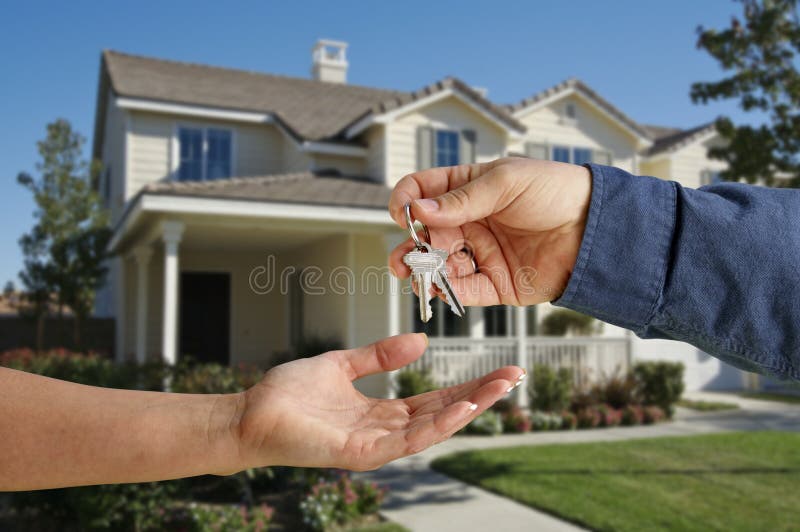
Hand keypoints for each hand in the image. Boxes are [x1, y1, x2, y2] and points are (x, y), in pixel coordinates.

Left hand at [236, 334, 522, 470]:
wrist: (250, 412)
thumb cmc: (290, 393)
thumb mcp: (342, 365)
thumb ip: (380, 355)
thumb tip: (420, 342)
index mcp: (381, 411)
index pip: (434, 398)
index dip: (467, 385)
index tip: (498, 370)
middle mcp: (383, 431)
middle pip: (441, 413)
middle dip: (479, 396)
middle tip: (514, 377)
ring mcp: (373, 445)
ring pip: (431, 429)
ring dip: (467, 409)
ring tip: (498, 389)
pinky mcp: (359, 453)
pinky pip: (404, 441)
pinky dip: (435, 426)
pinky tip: (459, 408)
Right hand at [388, 157, 591, 305]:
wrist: (596, 227)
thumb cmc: (556, 191)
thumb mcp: (507, 182)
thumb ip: (462, 199)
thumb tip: (419, 210)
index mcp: (468, 189)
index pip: (423, 192)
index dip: (407, 201)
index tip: (403, 214)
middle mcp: (469, 222)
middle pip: (425, 235)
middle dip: (409, 247)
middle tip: (404, 258)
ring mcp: (480, 253)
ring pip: (439, 266)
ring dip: (424, 272)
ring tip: (417, 275)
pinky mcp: (495, 283)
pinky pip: (464, 291)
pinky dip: (448, 292)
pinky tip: (439, 289)